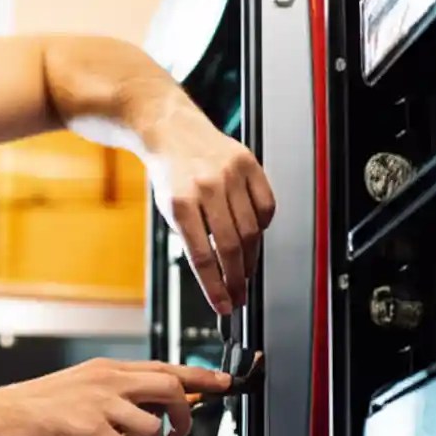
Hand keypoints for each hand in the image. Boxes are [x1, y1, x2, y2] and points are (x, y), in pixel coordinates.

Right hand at [0, 358, 231, 435]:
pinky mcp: (89, 431)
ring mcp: (99, 404)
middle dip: (184, 416)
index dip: (201, 376)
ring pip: (152, 429)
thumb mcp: (76, 390)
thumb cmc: (29, 412)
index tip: (226, 383)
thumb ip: (111, 397)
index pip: (165, 366)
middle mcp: (106, 381)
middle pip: (171, 388)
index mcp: (104, 370)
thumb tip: (146, 416)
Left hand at [145, 106, 275, 312]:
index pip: (202, 256)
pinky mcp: (249, 164)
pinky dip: (263, 225)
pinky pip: (266, 205)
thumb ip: (190, 238)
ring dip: (251, 257)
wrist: (172, 130)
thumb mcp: (168, 209)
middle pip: (231, 246)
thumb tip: (216, 274)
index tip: (223, 304)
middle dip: (237, 278)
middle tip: (239, 295)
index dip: (215, 286)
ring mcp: (230, 174)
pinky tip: (254, 233)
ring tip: (245, 271)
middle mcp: (207, 186)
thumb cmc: (169, 173)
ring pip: (252, 229)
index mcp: (180, 201)